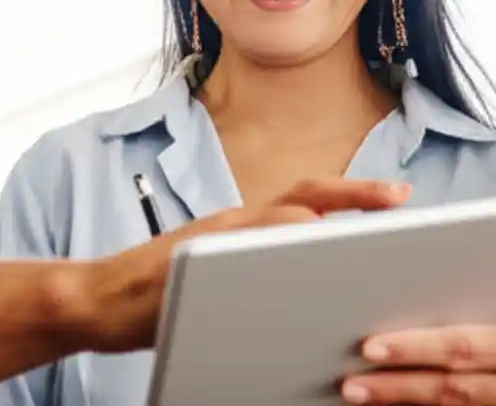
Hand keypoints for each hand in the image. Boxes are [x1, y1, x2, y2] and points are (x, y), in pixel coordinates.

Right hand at [83, 177, 411, 352]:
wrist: (96, 301)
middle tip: (399, 197)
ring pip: (279, 217)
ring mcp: (213, 239)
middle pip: (303, 196)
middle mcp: (233, 223)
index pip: (305, 199)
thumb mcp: (216, 275)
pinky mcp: (193, 260)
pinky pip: (243, 248)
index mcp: (243, 226)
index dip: (351, 195)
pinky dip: (275, 242)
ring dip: (325, 218)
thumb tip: (309, 267)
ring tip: (366, 228)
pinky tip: (303, 250)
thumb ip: (257, 266)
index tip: (395, 195)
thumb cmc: (156, 295)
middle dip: (353, 195)